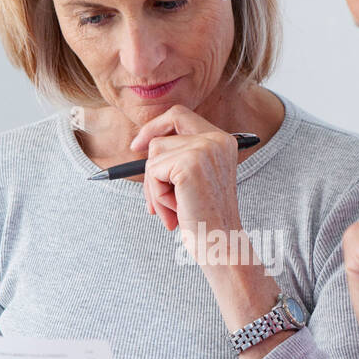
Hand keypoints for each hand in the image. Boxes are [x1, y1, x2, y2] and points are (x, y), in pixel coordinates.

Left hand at [130, 105, 243, 250]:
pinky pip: (152, 173)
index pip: (178, 115)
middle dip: (151, 172)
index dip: (154, 127)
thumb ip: (178, 157)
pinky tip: (177, 211)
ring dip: (155, 189)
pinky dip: (157, 196)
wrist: (220, 243)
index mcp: (222, 140)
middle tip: (158, 203)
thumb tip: (141, 144)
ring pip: (153, 158)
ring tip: (175, 209)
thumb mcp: (195, 180)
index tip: (137, 146)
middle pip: (159, 140)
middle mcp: (216, 139)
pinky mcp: (189, 164)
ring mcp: (203, 149)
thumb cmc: (205, 218)